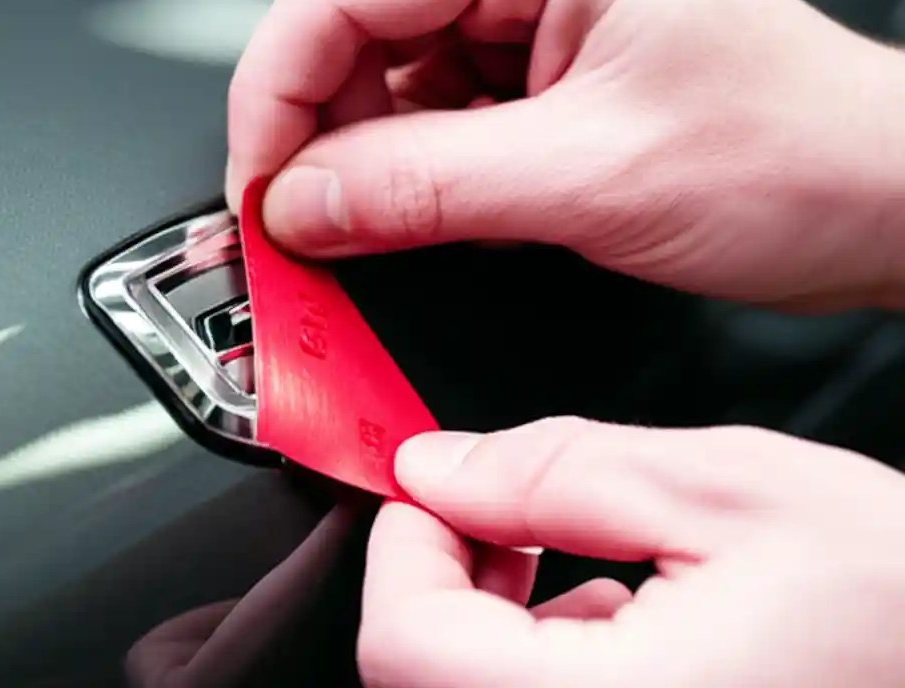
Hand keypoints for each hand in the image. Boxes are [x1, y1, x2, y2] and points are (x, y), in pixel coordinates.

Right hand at [226, 0, 904, 309]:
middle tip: (295, 224)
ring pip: (377, 80)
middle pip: (350, 29)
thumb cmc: (795, 155)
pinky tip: (401, 220)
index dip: (280, 91)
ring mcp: (522, 18)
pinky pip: (420, 119)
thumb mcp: (590, 174)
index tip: (260, 185)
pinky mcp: (524, 78)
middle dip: (312, 134)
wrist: (869, 207)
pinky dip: (395, 180)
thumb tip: (300, 203)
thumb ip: (424, 188)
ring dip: (351, 165)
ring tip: (352, 234)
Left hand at [358, 418, 904, 686]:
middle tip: (504, 516)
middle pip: (425, 678)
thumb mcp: (730, 494)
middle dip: (448, 579)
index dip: (405, 548)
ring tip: (582, 563)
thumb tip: (438, 467)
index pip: (403, 645)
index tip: (437, 491)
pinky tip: (620, 623)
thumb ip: (557, 472)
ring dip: (493, 623)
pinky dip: (543, 665)